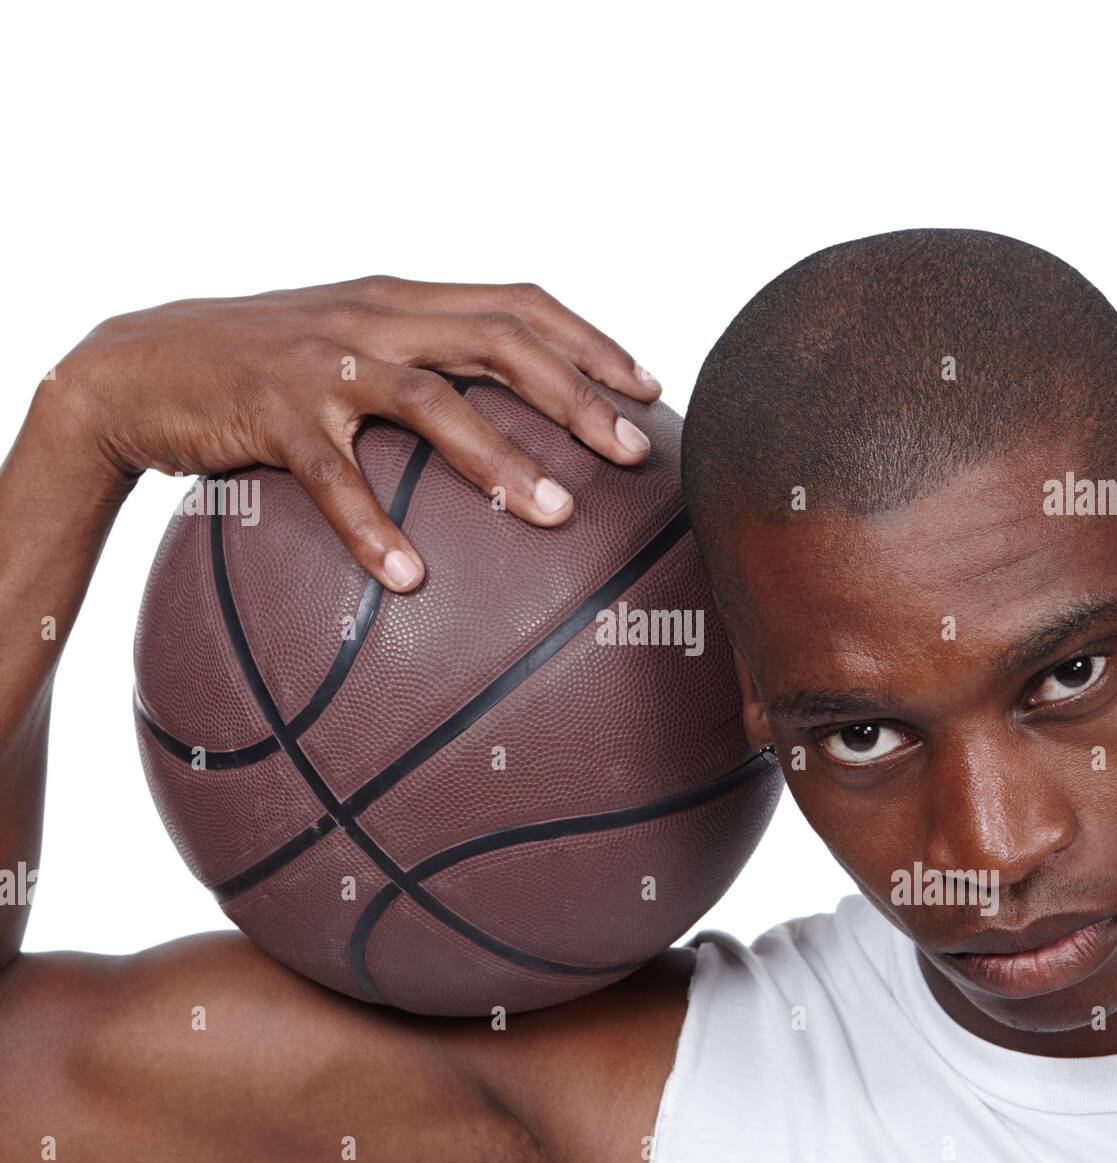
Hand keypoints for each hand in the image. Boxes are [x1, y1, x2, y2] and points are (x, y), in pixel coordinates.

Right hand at [42, 277, 663, 590]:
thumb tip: (506, 427)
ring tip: (559, 516)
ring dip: (501, 460)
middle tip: (630, 452)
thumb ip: (423, 366)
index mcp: (404, 299)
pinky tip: (411, 578)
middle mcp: (374, 318)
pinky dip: (373, 526)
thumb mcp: (350, 347)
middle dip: (576, 394)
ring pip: (431, 401)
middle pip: (498, 341)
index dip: (590, 341)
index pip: (518, 302)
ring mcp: (323, 363)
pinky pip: (334, 476)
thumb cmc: (263, 368)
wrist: (139, 365)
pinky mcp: (272, 413)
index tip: (647, 389)